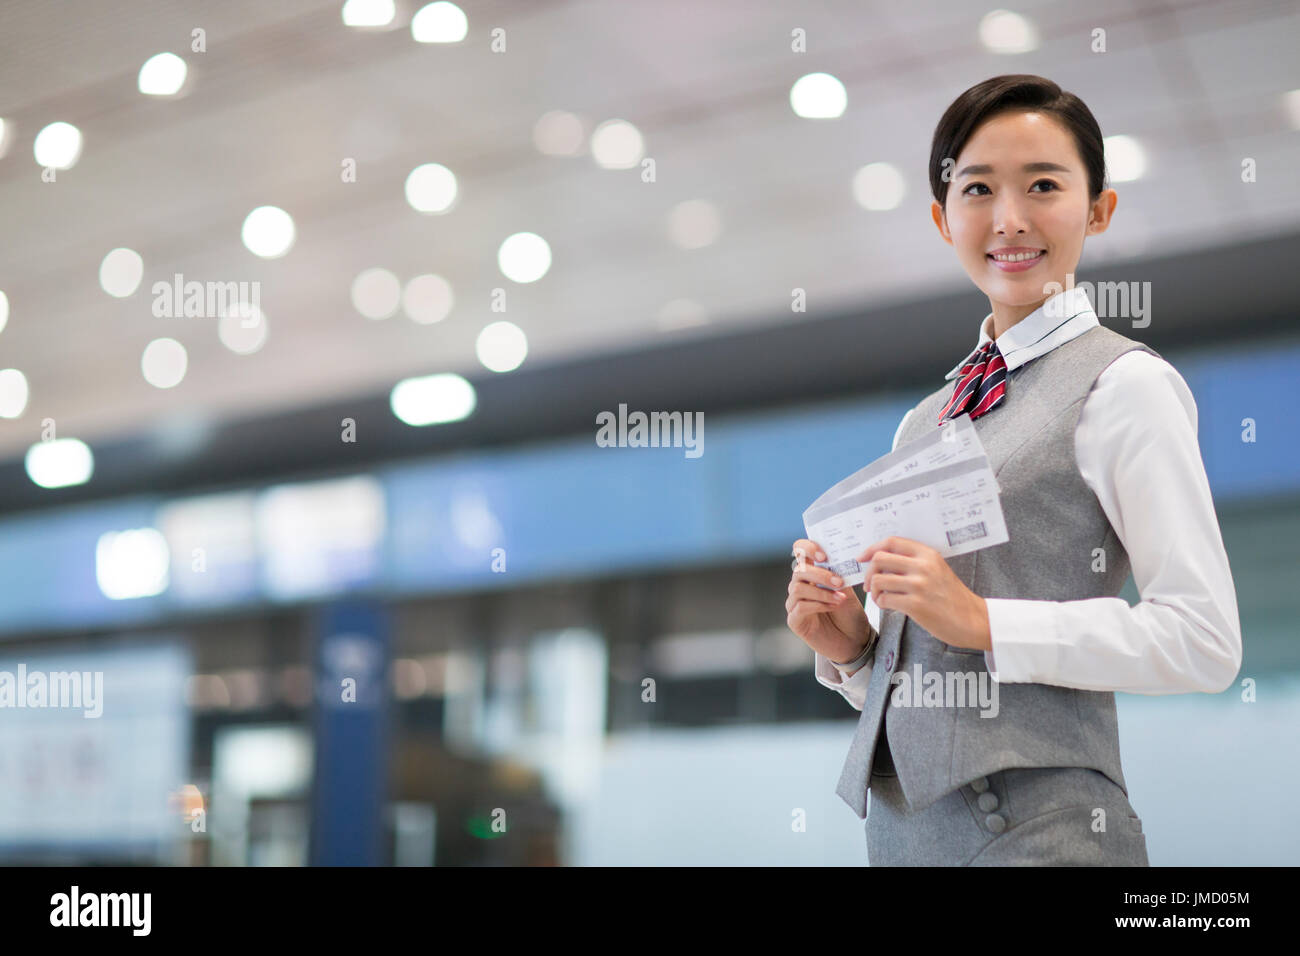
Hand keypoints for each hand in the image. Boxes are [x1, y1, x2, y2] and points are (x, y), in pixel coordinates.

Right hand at [786, 538, 873, 665]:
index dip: (807, 547)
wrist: (855, 642)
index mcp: (812, 573)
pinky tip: (833, 606)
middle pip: (799, 570)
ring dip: (822, 591)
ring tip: (840, 599)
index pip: (800, 551)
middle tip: (839, 582)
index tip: (824, 555)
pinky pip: (800, 606)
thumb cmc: (851, 615)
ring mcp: (794, 603)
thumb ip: (837, 574)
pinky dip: (819, 604)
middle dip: (821, 574)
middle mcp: (800, 586)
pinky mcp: (794, 620)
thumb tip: (834, 558)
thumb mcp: (847, 590)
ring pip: (798, 588)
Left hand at [858, 536, 990, 650]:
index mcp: (928, 554)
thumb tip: (881, 559)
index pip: (891, 542)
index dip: (871, 549)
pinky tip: (888, 606)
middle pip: (879, 559)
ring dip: (874, 591)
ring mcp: (919, 585)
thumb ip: (914, 562)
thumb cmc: (952, 596)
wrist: (973, 620)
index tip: (862, 558)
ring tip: (881, 598)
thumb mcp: (937, 569)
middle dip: (869, 573)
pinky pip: (885, 599)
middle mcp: (923, 566)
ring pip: (879, 580)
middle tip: (871, 585)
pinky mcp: (916, 605)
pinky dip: (881, 603)